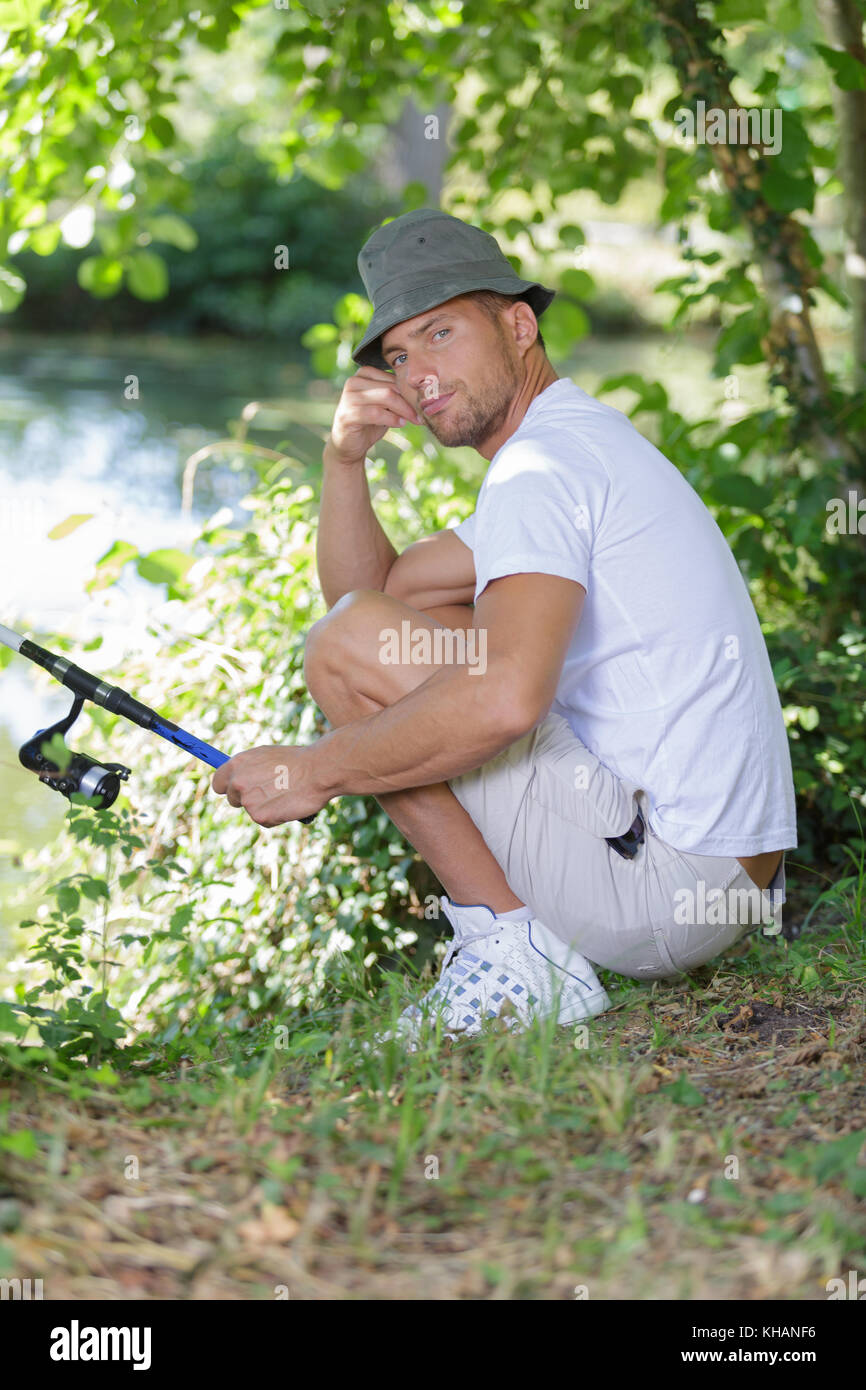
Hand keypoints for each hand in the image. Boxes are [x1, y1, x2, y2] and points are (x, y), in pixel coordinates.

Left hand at [211, 744, 325, 826]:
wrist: (318, 771)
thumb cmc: (297, 761)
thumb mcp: (266, 756)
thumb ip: (248, 767)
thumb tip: (239, 777)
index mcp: (237, 763)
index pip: (218, 782)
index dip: (228, 787)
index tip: (237, 790)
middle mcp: (237, 782)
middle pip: (232, 799)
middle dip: (247, 798)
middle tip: (268, 793)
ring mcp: (247, 800)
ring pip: (251, 810)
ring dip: (265, 807)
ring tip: (285, 794)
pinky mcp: (259, 816)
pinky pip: (264, 820)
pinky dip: (276, 816)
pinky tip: (288, 804)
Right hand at [326, 365, 422, 464]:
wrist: (348, 445)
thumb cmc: (369, 423)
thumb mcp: (385, 406)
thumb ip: (397, 396)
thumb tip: (423, 393)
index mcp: (364, 374)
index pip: (393, 377)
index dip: (410, 391)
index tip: (423, 403)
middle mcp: (354, 381)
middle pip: (391, 386)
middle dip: (409, 401)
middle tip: (422, 414)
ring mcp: (349, 397)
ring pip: (386, 396)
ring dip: (404, 410)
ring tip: (414, 420)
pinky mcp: (347, 414)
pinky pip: (376, 413)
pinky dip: (392, 419)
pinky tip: (400, 424)